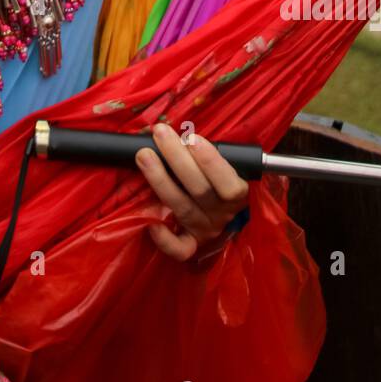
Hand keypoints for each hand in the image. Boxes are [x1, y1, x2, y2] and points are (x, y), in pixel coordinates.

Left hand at [135, 123, 249, 261]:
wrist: (216, 216)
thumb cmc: (214, 180)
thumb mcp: (222, 167)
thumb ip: (207, 154)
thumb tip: (179, 133)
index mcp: (236, 194)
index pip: (229, 183)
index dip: (211, 161)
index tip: (192, 137)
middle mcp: (221, 214)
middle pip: (200, 190)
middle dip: (177, 158)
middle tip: (160, 133)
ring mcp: (204, 231)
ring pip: (182, 208)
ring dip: (160, 180)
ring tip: (143, 155)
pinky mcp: (190, 245)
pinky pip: (179, 248)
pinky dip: (165, 238)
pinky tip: (150, 222)